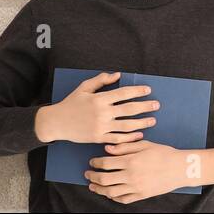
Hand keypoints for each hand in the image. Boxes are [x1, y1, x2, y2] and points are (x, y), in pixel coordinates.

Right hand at [35, 71, 157, 144]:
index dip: (137, 91)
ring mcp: (101, 127)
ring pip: (126, 126)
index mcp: (99, 99)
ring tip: (153, 120)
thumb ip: (101, 80)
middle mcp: (102, 113)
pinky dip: (130, 138)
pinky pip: (117, 139)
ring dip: (142, 123)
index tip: (148, 90)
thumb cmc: (71, 103)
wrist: (57, 123)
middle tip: (157, 105)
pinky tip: (139, 135)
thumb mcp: (84, 88)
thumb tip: (117, 75)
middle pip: (129, 109)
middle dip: (145, 107)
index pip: (123, 93)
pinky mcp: (98, 138)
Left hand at [86, 140, 191, 204]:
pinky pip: (123, 199)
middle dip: (93, 177)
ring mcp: (135, 187)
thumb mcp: (144, 145)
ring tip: (93, 186)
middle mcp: (131, 176)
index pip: (106, 163)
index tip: (92, 162)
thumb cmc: (164, 153)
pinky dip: (113, 197)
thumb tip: (107, 148)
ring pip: (111, 192)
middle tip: (87, 174)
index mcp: (131, 161)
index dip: (95, 163)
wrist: (180, 168)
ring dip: (99, 189)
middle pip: (104, 179)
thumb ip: (125, 146)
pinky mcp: (141, 195)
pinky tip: (109, 194)